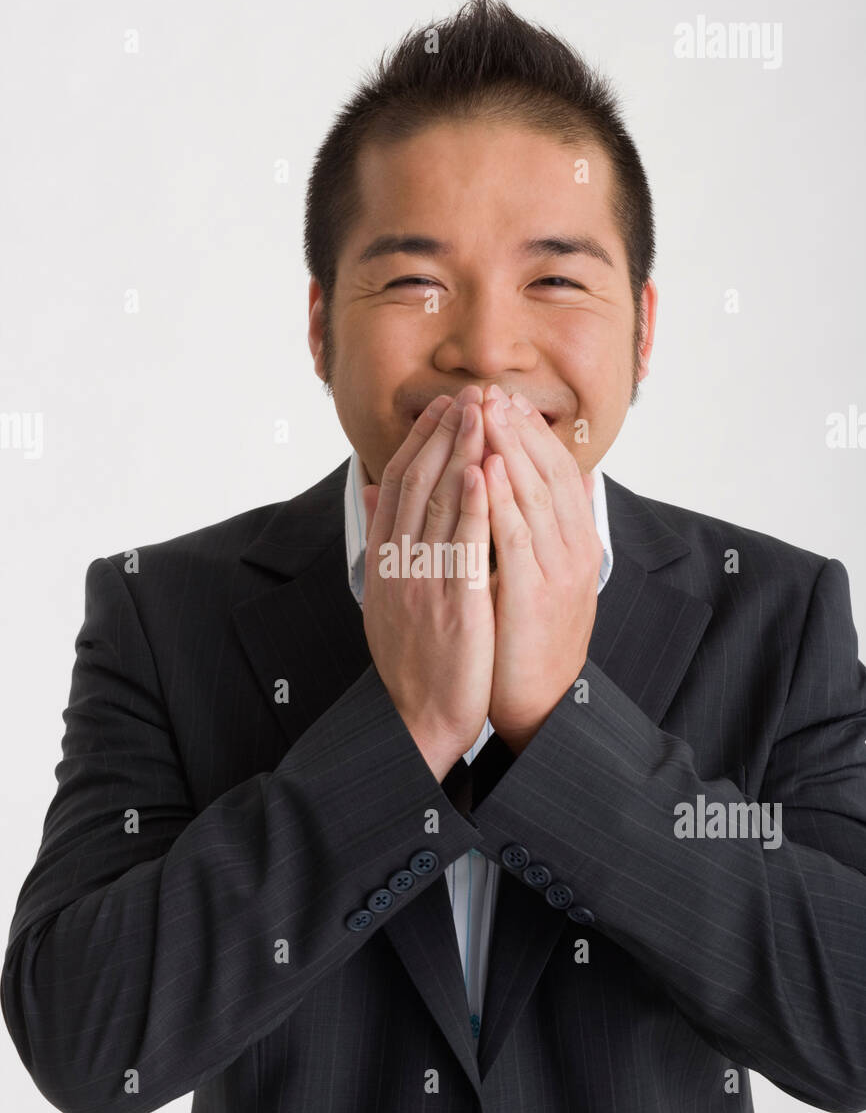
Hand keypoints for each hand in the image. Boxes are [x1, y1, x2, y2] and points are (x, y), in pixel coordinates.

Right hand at [361, 389, 494, 781]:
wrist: (415, 717)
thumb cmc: (411, 658)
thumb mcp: (384, 594)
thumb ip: (382, 540)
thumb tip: (370, 491)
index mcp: (384, 561)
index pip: (398, 484)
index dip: (420, 441)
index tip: (442, 407)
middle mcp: (399, 565)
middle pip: (418, 483)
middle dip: (445, 433)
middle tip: (468, 394)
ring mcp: (425, 584)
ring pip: (442, 505)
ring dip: (464, 453)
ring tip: (483, 413)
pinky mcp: (456, 607)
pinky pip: (465, 547)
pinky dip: (476, 505)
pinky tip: (489, 471)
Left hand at [481, 385, 602, 754]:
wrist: (538, 702)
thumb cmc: (525, 639)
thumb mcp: (531, 576)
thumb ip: (523, 532)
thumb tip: (515, 489)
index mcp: (574, 542)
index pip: (556, 471)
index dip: (529, 433)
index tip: (501, 399)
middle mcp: (575, 549)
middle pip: (549, 472)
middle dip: (518, 428)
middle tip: (490, 390)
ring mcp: (560, 570)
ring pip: (536, 494)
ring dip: (510, 449)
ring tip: (486, 411)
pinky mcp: (537, 594)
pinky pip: (518, 536)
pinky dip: (502, 499)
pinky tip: (485, 469)